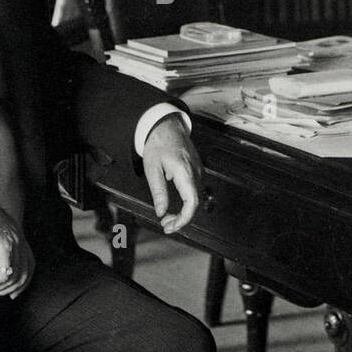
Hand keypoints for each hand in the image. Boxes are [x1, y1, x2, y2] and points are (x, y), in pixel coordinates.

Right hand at [0, 198, 34, 298]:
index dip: (23, 283)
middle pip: (23, 275)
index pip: (29, 266)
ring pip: (12, 279)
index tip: (12, 294)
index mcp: (18, 239)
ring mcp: (14, 245)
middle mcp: (19, 242)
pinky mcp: (4, 248)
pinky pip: (3, 276)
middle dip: (6, 290)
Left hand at [142, 114, 201, 235]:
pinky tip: (173, 205)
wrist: (166, 126)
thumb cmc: (158, 143)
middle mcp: (195, 173)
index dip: (184, 219)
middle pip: (195, 204)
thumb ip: (158, 192)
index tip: (172, 226)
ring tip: (167, 218)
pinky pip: (194, 191)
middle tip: (166, 225)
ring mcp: (198, 171)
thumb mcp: (152, 169)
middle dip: (181, 219)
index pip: (192, 203)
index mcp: (184, 172)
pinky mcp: (197, 171)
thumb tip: (161, 211)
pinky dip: (185, 203)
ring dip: (183, 212)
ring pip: (195, 199)